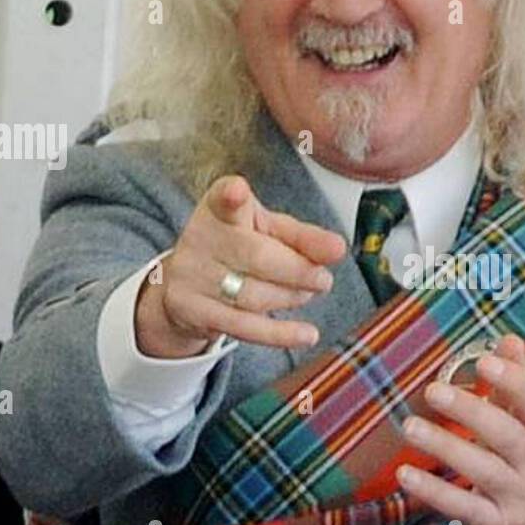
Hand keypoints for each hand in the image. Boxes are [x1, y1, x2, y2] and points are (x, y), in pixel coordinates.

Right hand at [135, 175, 347, 358]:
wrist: (188, 283)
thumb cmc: (239, 248)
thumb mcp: (271, 232)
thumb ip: (305, 238)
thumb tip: (337, 249)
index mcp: (220, 209)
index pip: (224, 199)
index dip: (231, 195)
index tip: (238, 191)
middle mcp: (200, 238)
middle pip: (256, 256)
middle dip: (297, 271)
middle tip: (323, 279)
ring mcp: (192, 276)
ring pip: (252, 295)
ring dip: (291, 298)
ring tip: (306, 294)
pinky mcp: (193, 310)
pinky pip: (244, 326)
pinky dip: (280, 333)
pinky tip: (307, 334)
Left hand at [396, 334, 524, 524]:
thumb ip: (516, 388)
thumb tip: (509, 339)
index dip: (513, 382)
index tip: (485, 361)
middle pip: (508, 435)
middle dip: (472, 411)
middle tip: (434, 390)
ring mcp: (516, 498)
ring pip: (484, 470)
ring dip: (446, 447)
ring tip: (410, 426)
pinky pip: (464, 507)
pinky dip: (434, 491)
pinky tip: (406, 475)